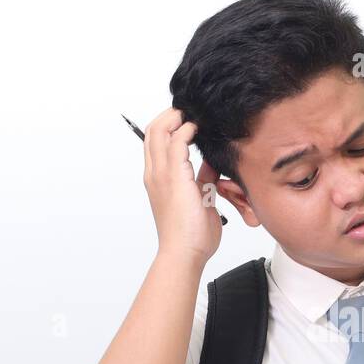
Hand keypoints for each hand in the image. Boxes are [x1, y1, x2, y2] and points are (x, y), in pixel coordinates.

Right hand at [141, 106, 225, 264]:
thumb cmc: (190, 236)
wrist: (184, 253)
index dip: (168, 125)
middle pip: (152, 130)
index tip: (186, 118)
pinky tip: (197, 129)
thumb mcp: (200, 201)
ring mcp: (161, 174)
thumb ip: (202, 181)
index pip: (155, 142)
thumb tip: (210, 168)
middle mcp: (155, 174)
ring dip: (177, 117)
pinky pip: (176, 142)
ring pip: (160, 130)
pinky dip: (186, 130)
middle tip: (189, 110)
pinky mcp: (174, 177)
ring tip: (193, 114)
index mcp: (157, 179)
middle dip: (170, 115)